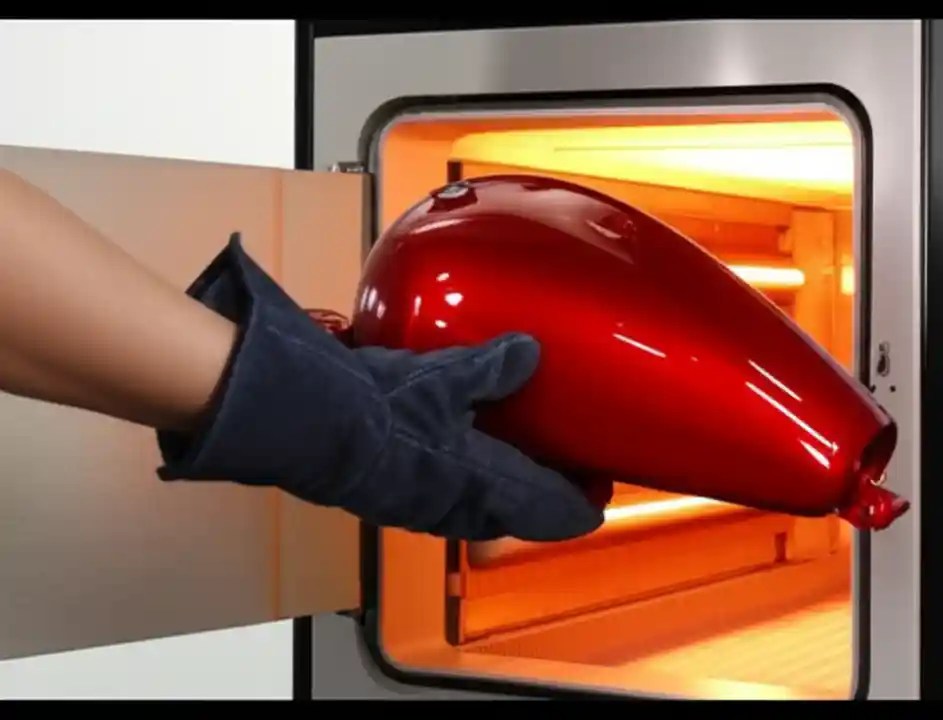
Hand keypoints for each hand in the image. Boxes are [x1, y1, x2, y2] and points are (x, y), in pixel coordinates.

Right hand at [156, 235, 609, 540]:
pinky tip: (459, 441)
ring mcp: (419, 504)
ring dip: (505, 486)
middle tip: (567, 462)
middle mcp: (453, 506)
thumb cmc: (368, 406)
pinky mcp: (388, 492)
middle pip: (518, 515)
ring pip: (479, 506)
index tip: (600, 484)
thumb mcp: (444, 375)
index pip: (551, 512)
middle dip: (546, 492)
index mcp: (480, 484)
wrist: (297, 417)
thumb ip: (491, 366)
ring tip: (520, 451)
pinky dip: (466, 474)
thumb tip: (527, 354)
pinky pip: (442, 493)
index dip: (582, 501)